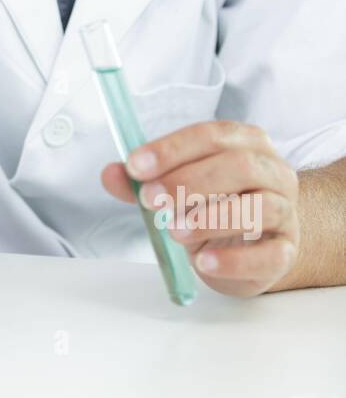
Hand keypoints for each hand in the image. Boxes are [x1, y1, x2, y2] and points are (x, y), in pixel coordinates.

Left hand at [101, 120, 300, 296]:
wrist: (256, 244)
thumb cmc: (215, 206)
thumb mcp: (178, 189)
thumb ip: (145, 181)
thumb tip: (110, 173)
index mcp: (246, 142)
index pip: (211, 135)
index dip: (172, 149)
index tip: (135, 166)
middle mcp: (273, 171)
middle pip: (239, 166)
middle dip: (188, 181)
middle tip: (150, 200)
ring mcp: (285, 211)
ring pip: (258, 208)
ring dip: (210, 218)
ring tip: (174, 231)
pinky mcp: (286, 251)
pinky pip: (268, 254)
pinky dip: (233, 259)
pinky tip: (203, 262)